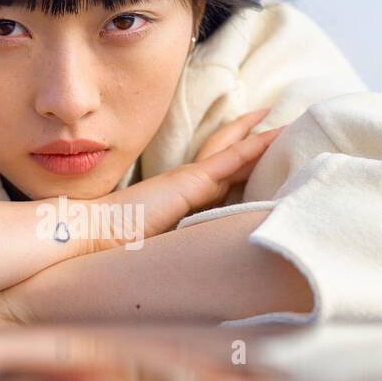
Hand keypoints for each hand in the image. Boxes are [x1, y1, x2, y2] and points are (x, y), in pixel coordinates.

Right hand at [88, 107, 284, 250]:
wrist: (97, 231)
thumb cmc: (118, 244)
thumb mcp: (159, 243)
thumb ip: (179, 242)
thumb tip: (197, 262)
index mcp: (179, 196)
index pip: (213, 172)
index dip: (233, 158)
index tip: (250, 148)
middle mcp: (187, 183)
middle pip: (224, 152)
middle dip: (246, 136)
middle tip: (267, 118)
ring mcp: (191, 180)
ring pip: (234, 153)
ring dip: (259, 138)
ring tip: (284, 125)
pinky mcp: (192, 182)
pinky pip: (231, 159)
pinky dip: (254, 147)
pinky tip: (273, 136)